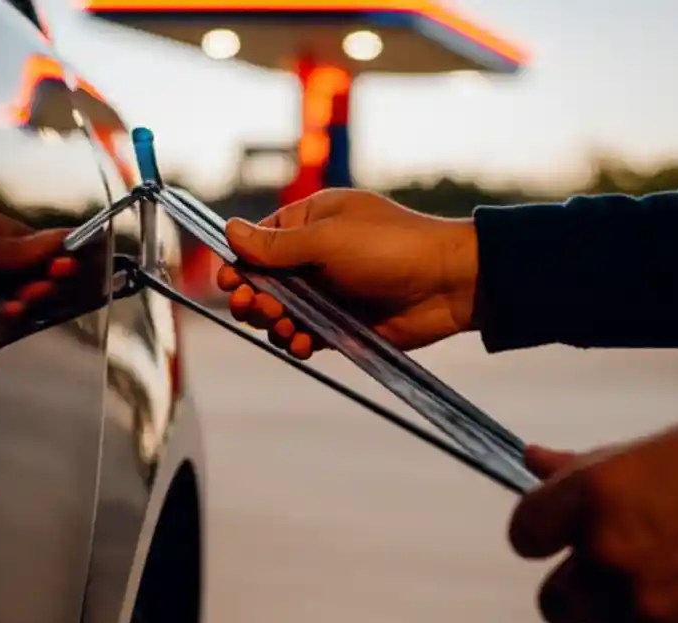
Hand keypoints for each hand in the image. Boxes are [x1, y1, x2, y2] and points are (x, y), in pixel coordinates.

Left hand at [0, 204, 69, 331]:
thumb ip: (8, 252)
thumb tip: (60, 240)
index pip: (35, 243)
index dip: (55, 256)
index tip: (71, 267)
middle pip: (31, 273)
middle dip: (42, 282)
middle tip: (45, 289)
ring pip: (17, 298)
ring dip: (24, 303)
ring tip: (22, 305)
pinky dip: (4, 319)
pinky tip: (7, 319)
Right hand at [217, 189, 478, 358]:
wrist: (448, 283)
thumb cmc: (391, 247)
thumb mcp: (327, 239)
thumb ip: (276, 244)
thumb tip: (228, 231)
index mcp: (310, 222)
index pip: (259, 242)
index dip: (240, 263)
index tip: (231, 282)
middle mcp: (315, 257)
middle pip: (263, 281)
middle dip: (254, 298)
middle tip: (257, 307)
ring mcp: (328, 292)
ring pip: (280, 313)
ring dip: (274, 323)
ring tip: (286, 326)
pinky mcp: (341, 324)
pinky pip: (305, 335)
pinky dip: (297, 342)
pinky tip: (302, 344)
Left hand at [508, 423, 677, 622]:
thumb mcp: (674, 449)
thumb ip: (594, 464)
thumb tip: (537, 462)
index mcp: (602, 497)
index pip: (525, 529)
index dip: (541, 532)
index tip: (557, 533)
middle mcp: (613, 560)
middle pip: (556, 599)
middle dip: (583, 587)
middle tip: (626, 568)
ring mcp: (648, 618)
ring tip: (671, 599)